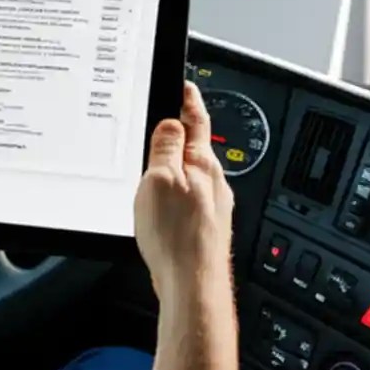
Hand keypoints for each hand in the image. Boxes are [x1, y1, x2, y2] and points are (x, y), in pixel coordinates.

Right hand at [134, 81, 234, 302]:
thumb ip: (166, 148)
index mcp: (202, 164)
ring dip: (176, 166)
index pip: (196, 119)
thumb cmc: (179, 237)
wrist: (193, 285)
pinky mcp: (204, 227)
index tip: (185, 84)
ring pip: (192, 175)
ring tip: (156, 162)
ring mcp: (211, 206)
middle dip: (180, 133)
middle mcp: (213, 183)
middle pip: (195, 147)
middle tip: (165, 117)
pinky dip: (175, 193)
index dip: (188, 99)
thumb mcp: (160, 180)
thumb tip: (171, 123)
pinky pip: (189, 199)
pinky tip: (162, 205)